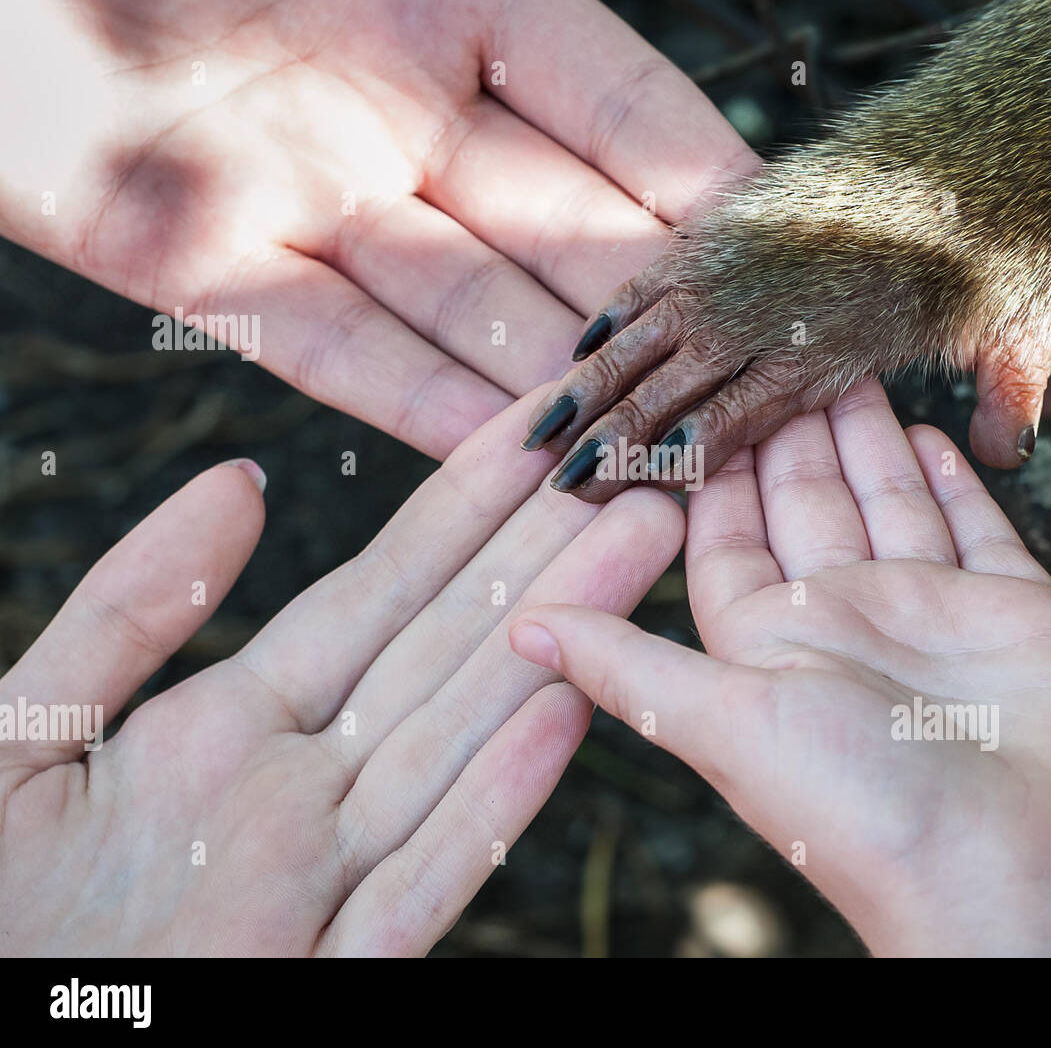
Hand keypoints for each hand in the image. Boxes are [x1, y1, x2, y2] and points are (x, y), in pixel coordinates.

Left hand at [0, 0, 755, 458]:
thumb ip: (542, 32)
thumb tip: (697, 131)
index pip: (617, 109)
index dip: (700, 188)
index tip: (778, 261)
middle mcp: (397, 108)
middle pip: (550, 230)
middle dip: (644, 315)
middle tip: (730, 392)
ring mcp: (311, 194)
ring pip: (460, 307)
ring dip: (545, 383)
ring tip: (633, 453)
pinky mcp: (211, 266)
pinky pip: (339, 349)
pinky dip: (419, 405)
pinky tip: (500, 458)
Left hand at [0, 389, 682, 955]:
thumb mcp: (22, 730)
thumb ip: (131, 608)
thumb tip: (236, 480)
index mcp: (225, 730)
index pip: (374, 593)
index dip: (459, 507)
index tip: (530, 429)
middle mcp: (295, 793)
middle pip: (444, 651)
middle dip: (545, 553)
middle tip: (636, 468)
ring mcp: (319, 885)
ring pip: (459, 740)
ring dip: (556, 638)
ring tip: (637, 545)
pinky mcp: (327, 975)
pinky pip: (421, 878)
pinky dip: (494, 800)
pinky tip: (564, 710)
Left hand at [511, 381, 1050, 955]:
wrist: (1021, 881)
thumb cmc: (860, 816)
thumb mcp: (726, 726)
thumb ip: (629, 666)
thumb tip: (515, 630)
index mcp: (770, 642)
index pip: (727, 534)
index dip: (712, 467)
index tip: (693, 392)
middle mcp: (844, 620)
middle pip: (808, 501)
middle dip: (790, 426)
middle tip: (775, 344)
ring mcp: (930, 612)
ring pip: (889, 498)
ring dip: (866, 434)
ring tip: (846, 362)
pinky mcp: (1013, 608)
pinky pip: (975, 524)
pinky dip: (951, 478)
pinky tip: (927, 429)